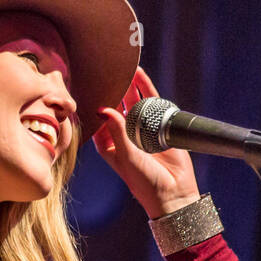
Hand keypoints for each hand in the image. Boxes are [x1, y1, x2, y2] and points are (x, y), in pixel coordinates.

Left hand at [92, 66, 200, 218]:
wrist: (174, 193)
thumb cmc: (145, 182)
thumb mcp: (127, 156)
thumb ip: (117, 132)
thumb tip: (104, 109)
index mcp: (110, 146)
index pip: (98, 120)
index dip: (93, 103)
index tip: (87, 85)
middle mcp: (124, 136)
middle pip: (116, 107)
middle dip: (110, 91)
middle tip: (103, 70)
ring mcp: (142, 129)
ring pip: (133, 102)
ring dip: (127, 86)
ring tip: (120, 67)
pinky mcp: (159, 125)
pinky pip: (151, 102)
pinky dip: (145, 88)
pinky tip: (139, 74)